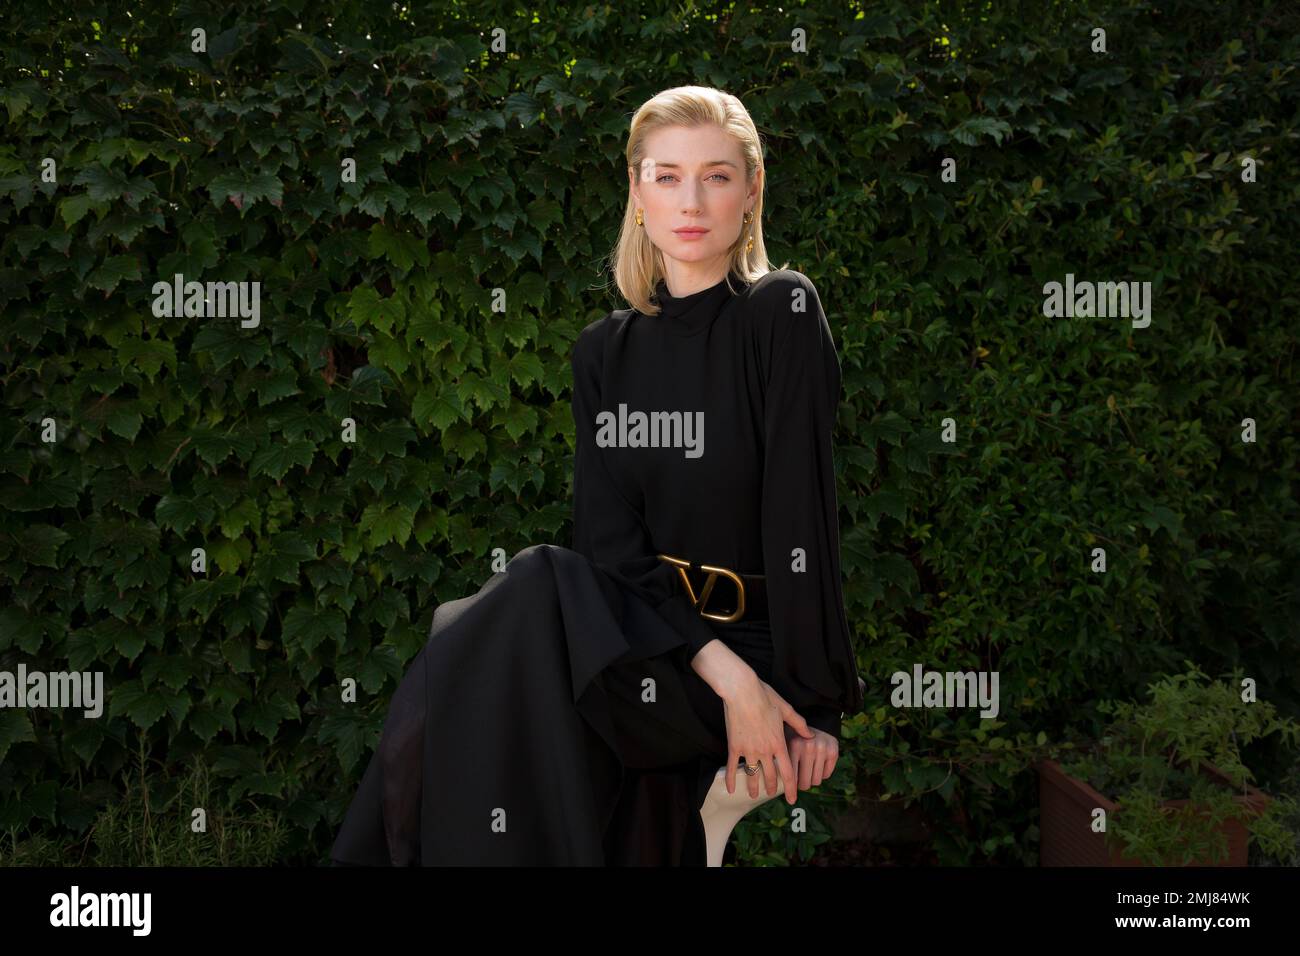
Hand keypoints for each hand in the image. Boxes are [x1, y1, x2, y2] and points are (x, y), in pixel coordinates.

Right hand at [720, 670, 814, 804]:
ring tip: (753, 795)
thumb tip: (810, 735)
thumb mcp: (786, 709)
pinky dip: (731, 779)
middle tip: (772, 794)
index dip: (791, 788)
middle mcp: (764, 750)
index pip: (787, 772)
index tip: (792, 799)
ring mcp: (748, 749)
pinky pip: (732, 766)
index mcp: (779, 743)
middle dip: (772, 788)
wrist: (742, 691)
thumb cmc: (765, 697)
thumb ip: (799, 724)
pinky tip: (731, 789)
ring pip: (752, 775)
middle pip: (770, 776)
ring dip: (754, 787)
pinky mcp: (734, 746)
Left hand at [785, 724, 838, 791]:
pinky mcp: (833, 752)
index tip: (789, 793)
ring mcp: (822, 749)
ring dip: (812, 779)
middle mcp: (809, 747)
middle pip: (805, 784)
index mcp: (794, 745)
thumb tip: (773, 782)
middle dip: (802, 784)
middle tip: (799, 780)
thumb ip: (779, 758)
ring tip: (807, 771)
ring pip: (816, 781)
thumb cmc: (795, 736)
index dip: (790, 787)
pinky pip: (826, 775)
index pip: (791, 777)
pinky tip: (818, 765)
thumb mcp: (784, 742)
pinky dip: (822, 774)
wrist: (817, 721)